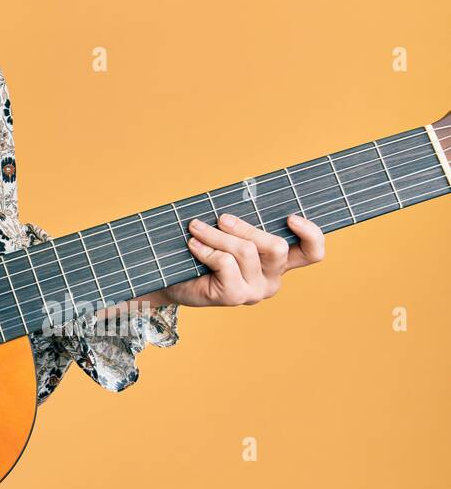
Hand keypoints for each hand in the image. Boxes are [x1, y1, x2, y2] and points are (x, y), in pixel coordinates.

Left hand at [167, 212, 326, 306]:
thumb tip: (245, 192)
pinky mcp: (235, 296)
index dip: (311, 235)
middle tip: (221, 218)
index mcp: (277, 262)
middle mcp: (272, 278)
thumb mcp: (228, 235)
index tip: (291, 217)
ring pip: (246, 251)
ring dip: (216, 235)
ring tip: (195, 228)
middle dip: (246, 228)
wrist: (176, 283)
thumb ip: (242, 224)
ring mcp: (255, 290)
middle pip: (276, 247)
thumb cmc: (203, 254)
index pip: (312, 253)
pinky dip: (206, 249)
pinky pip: (225, 263)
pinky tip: (193, 245)